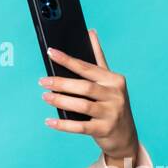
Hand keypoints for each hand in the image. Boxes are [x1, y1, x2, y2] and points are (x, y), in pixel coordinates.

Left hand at [40, 29, 141, 167]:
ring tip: (45, 97)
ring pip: (82, 105)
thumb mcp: (108, 82)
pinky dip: (63, 125)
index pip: (87, 67)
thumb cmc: (112, 104)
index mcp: (114, 80)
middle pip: (84, 87)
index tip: (51, 52)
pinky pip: (80, 127)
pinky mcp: (104, 129)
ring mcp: (111, 113)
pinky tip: (49, 121)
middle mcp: (115, 95)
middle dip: (61, 83)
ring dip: (61, 101)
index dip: (67, 59)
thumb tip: (90, 32)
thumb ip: (98, 59)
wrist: (125, 135)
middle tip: (42, 81)